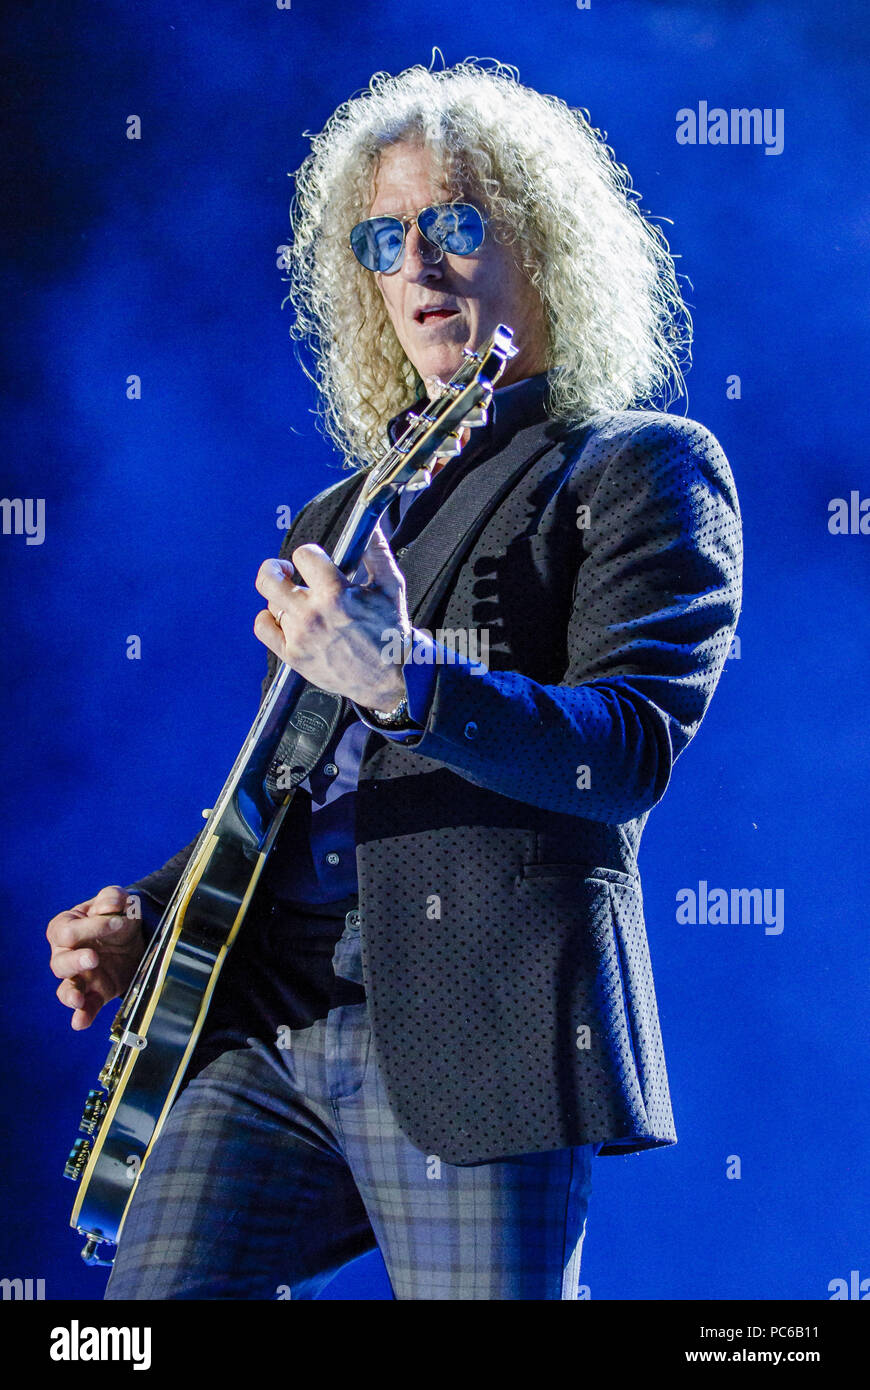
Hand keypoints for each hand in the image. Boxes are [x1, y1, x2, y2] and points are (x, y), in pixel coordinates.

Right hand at [47, 885, 144, 1029]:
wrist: (135, 936)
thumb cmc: (116, 915)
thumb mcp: (117, 902)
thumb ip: (111, 899)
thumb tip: (109, 905)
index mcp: (66, 927)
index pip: (68, 930)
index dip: (91, 926)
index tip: (117, 921)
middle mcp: (66, 954)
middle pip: (60, 962)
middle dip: (76, 961)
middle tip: (94, 957)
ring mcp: (80, 976)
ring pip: (66, 988)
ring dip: (71, 994)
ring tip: (78, 998)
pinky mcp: (96, 993)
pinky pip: (85, 1008)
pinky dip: (82, 1016)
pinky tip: (80, 1022)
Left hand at [254, 524, 410, 710]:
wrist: (389, 680)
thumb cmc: (391, 633)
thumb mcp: (391, 588)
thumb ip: (378, 552)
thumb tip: (372, 526)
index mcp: (336, 594)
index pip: (304, 555)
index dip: (310, 554)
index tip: (317, 561)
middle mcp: (312, 614)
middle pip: (269, 578)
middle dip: (276, 568)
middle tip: (286, 570)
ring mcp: (299, 636)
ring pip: (270, 602)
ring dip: (281, 596)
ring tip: (298, 601)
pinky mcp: (292, 655)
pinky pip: (263, 628)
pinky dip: (268, 619)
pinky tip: (283, 618)